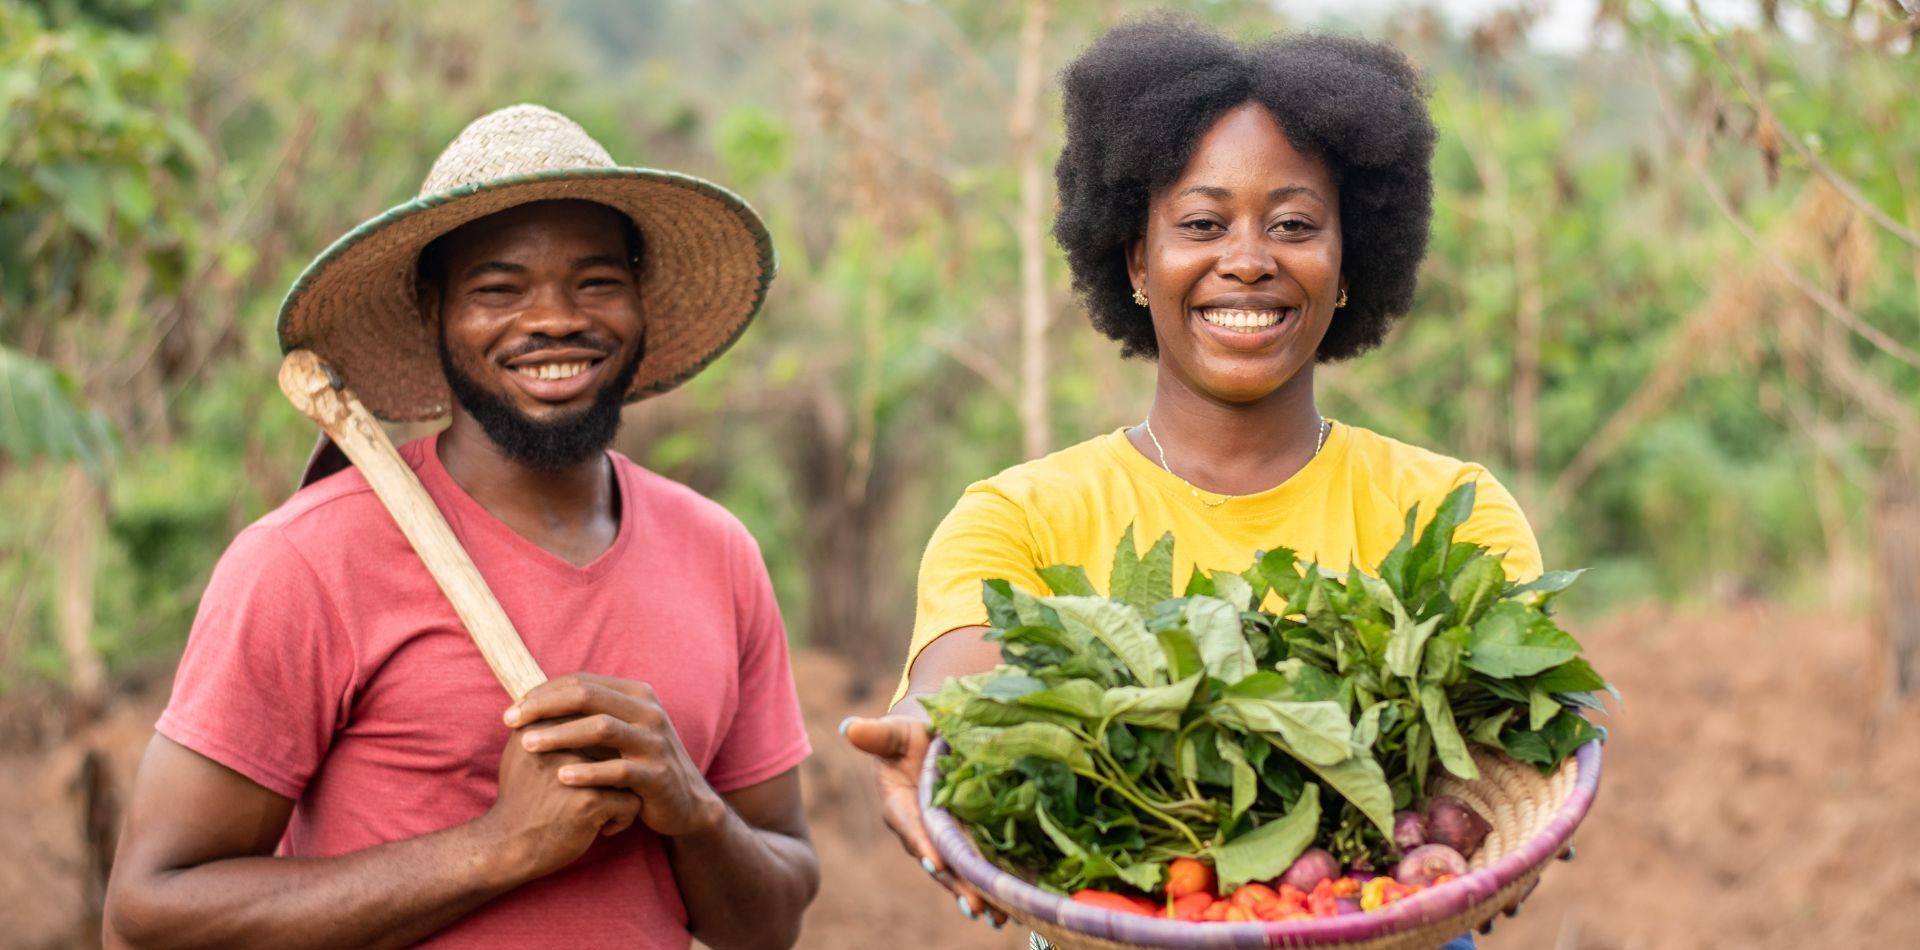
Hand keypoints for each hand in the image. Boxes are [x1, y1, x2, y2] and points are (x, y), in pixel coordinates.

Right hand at [479, 724, 640, 881]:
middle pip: (616, 741)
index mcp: (542, 724)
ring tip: (608, 804)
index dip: (602, 747)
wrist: (506, 846)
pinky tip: (603, 828)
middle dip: (617, 763)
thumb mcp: (522, 750)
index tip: (590, 768)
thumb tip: (577, 696)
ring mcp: (576, 771)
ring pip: (629, 768)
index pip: (594, 718)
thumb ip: (546, 721)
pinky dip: (622, 817)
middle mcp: (560, 743)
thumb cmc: (521, 798)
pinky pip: (631, 801)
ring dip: (623, 788)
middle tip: (606, 786)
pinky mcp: (589, 800)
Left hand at [505, 673, 726, 838]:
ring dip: (560, 734)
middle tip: (510, 721)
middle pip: (588, 696)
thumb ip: (587, 715)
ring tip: (526, 745)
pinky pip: (619, 770)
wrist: (684, 804)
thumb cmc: (637, 765)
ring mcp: (656, 742)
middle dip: (544, 706)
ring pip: (602, 728)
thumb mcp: (619, 732)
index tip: (512, 710)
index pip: (582, 681)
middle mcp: (649, 711)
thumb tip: (531, 701)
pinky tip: (561, 777)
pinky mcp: (658, 775)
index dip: (543, 692)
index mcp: (637, 694)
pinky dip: (588, 772)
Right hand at [841, 715, 1006, 928]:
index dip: (922, 843)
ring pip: (958, 871)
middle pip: (938, 860)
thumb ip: (877, 734)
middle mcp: (920, 830)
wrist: (931, 737)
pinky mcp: (965, 840)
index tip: (937, 861)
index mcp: (898, 806)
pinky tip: (1010, 907)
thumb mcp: (895, 732)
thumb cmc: (909, 734)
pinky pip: (975, 865)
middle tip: (976, 905)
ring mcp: (943, 839)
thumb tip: (848, 727)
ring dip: (975, 893)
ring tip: (997, 917)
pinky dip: (991, 885)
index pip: (909, 827)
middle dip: (956, 883)